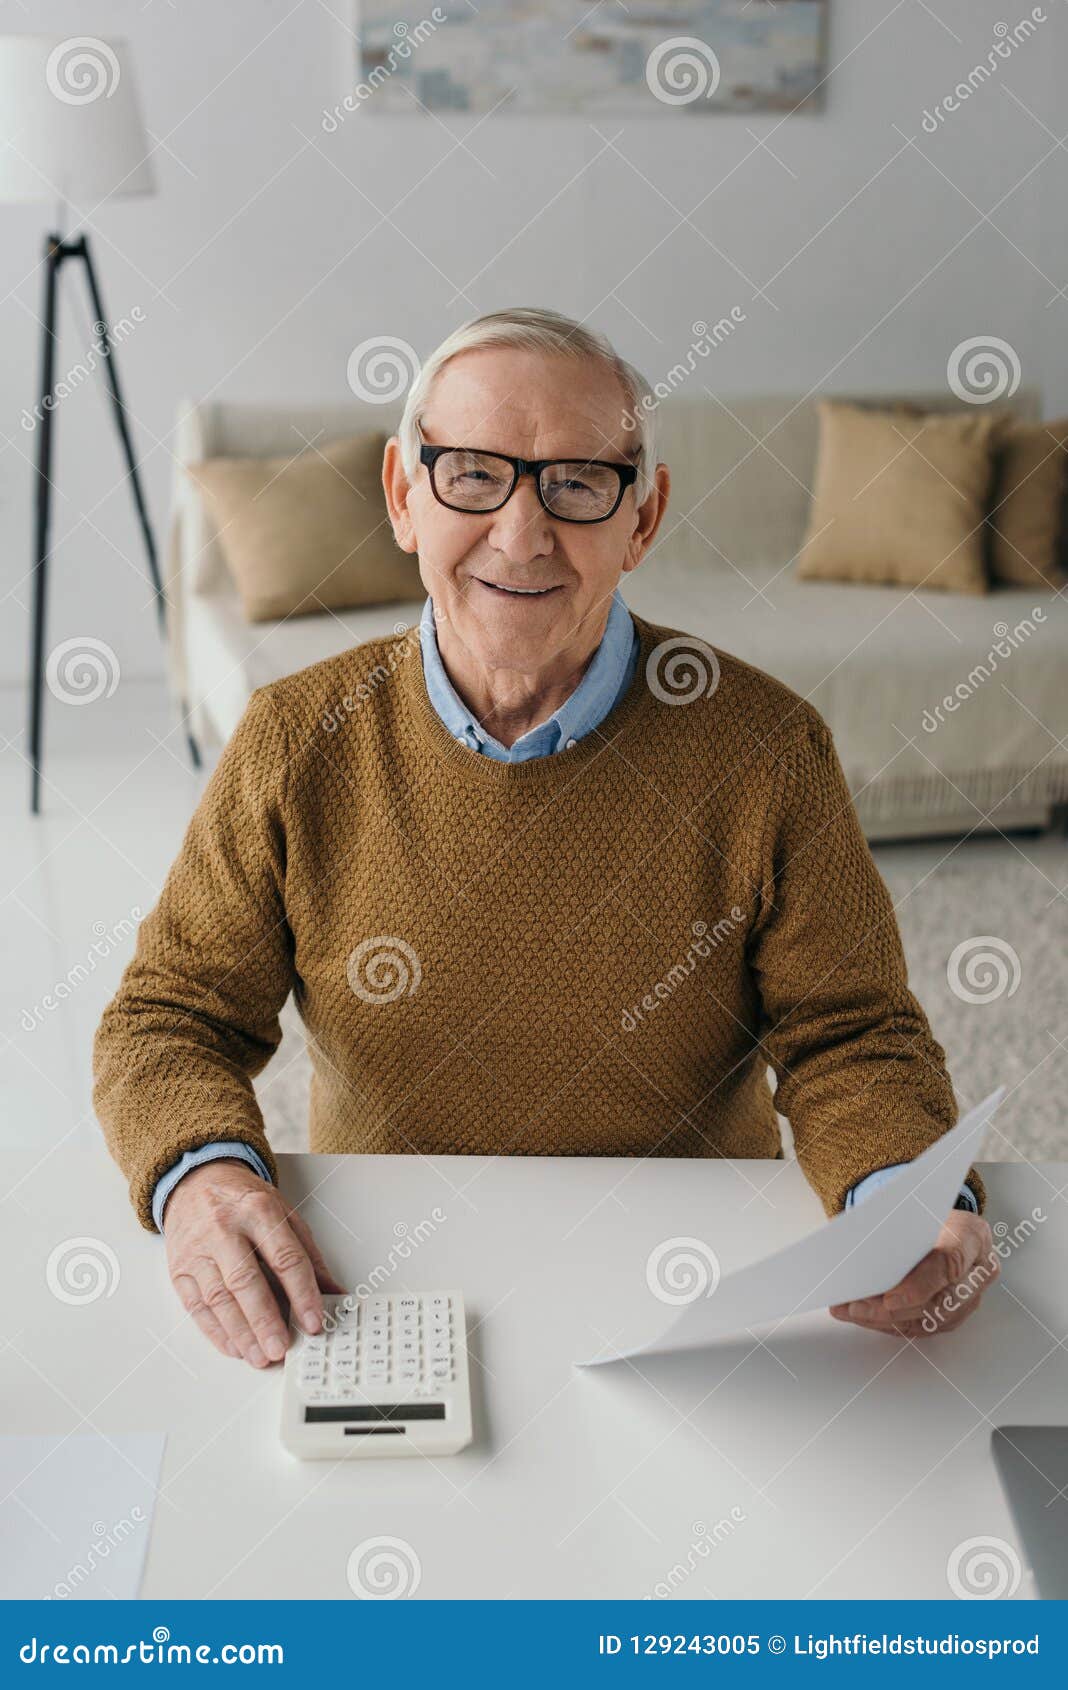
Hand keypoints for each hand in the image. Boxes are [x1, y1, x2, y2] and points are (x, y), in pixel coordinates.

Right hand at [164, 1160, 344, 1367]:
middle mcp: (225, 1229)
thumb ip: (308, 1256)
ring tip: (260, 1356)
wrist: (197, 1181)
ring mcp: (198, 1250)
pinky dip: (216, 1332)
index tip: (314, 1321)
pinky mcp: (179, 1269)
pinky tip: (234, 1347)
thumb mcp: (284, 1214)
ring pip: (218, 1298)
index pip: (285, 1257)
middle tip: (281, 1348)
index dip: (302, 1293)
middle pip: (246, 1281)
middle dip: (265, 1321)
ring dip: (241, 1333)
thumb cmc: (244, 1201)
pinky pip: (195, 1306)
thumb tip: (334, 1293)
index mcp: (259, 1211)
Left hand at [830, 1209, 999, 1337]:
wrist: (943, 1224)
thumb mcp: (914, 1208)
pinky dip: (890, 1324)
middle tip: (856, 1307)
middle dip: (892, 1310)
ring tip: (850, 1311)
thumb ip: (898, 1230)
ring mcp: (971, 1297)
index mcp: (973, 1235)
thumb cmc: (927, 1215)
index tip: (889, 1299)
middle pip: (939, 1301)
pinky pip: (923, 1327)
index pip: (949, 1263)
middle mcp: (980, 1270)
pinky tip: (863, 1316)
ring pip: (929, 1320)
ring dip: (884, 1319)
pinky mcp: (956, 1315)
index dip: (920, 1285)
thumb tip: (860, 1254)